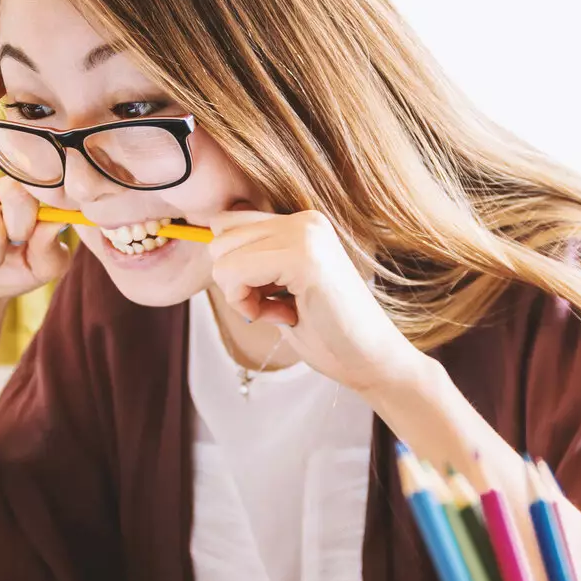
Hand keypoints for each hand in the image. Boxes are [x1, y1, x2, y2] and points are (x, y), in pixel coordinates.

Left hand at [208, 210, 428, 393]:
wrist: (371, 360)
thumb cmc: (326, 332)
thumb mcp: (281, 286)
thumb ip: (255, 260)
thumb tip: (209, 241)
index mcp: (302, 222)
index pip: (228, 223)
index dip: (234, 267)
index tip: (267, 295)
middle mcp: (305, 220)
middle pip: (220, 236)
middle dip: (234, 280)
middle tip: (273, 306)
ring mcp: (306, 235)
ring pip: (222, 255)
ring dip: (240, 294)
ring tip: (281, 310)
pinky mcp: (304, 258)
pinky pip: (236, 272)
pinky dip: (246, 303)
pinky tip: (283, 316)